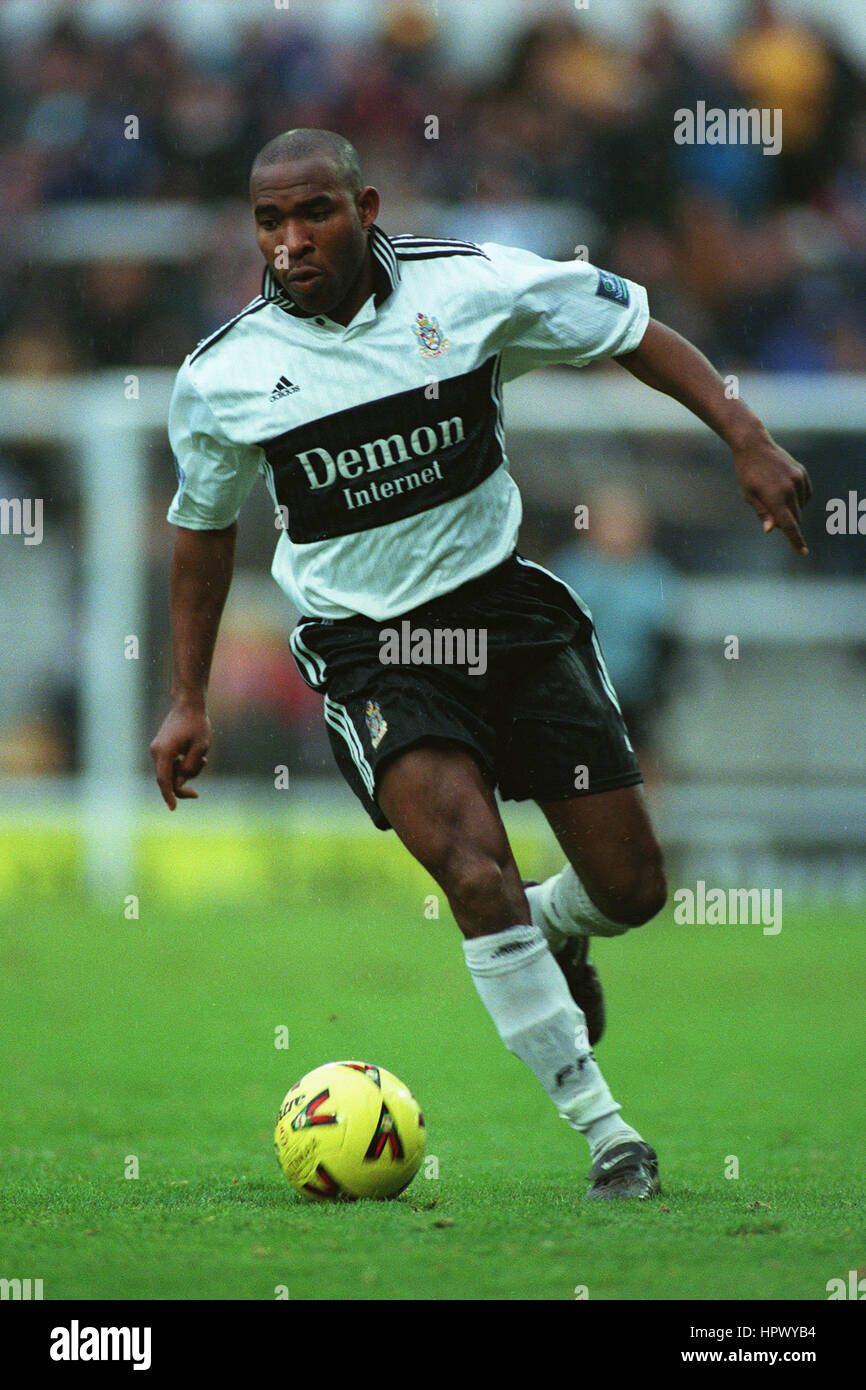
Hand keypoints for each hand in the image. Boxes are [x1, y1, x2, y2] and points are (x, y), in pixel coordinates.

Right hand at [150, 701, 210, 809]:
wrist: (187, 704)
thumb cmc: (196, 723)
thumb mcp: (201, 747)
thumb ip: (191, 766)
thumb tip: (180, 782)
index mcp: (164, 751)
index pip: (164, 779)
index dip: (169, 795)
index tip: (173, 808)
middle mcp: (156, 752)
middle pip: (165, 779)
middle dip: (181, 787)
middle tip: (196, 794)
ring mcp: (157, 750)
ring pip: (169, 772)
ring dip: (186, 772)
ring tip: (203, 759)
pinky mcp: (161, 748)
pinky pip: (171, 765)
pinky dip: (182, 766)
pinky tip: (199, 757)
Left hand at [733, 432, 811, 555]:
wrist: (755, 446)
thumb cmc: (747, 473)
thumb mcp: (749, 495)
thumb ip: (762, 513)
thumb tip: (771, 529)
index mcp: (775, 497)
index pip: (789, 525)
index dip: (795, 541)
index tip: (803, 552)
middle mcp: (790, 489)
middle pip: (795, 518)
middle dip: (786, 523)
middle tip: (770, 513)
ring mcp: (798, 480)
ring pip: (801, 507)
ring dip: (791, 510)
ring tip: (773, 496)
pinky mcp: (802, 473)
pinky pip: (805, 495)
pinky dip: (798, 499)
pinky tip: (786, 492)